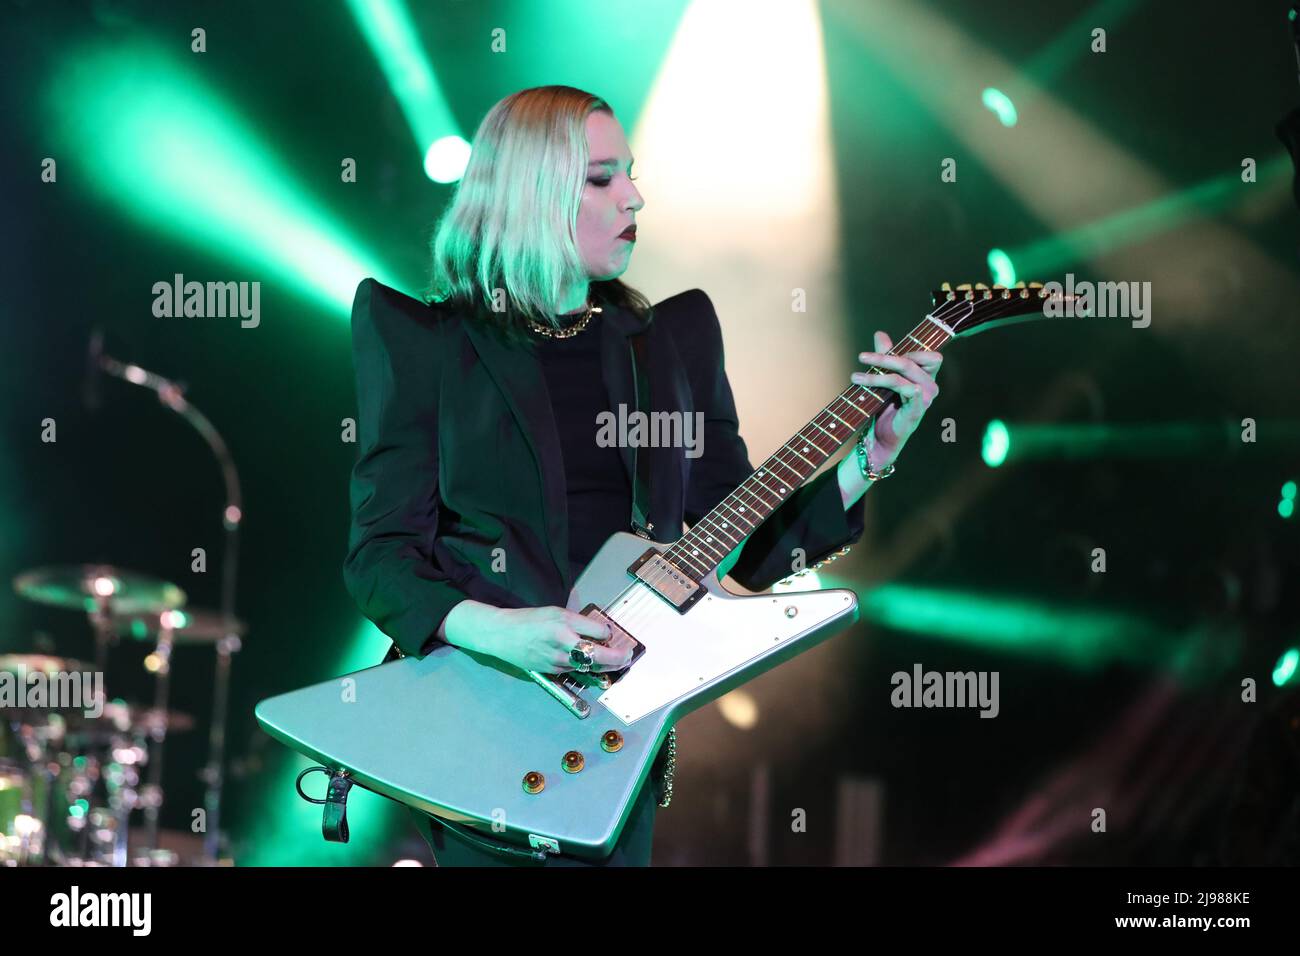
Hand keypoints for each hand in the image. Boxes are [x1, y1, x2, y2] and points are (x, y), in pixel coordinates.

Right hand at [463, 605, 635, 674]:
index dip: (609, 634)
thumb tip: (600, 632)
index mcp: (564, 622)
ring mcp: (557, 659)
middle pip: (599, 655)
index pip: (598, 631)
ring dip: (606, 666)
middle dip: (618, 658)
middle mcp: (562, 642)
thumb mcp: (555, 612)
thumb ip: (578, 622)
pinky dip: (588, 669)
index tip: (612, 634)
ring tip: (617, 662)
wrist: (502, 634)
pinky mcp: (552, 671)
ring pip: (589, 667)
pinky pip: (576, 672)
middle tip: (628, 656)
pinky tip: (595, 666)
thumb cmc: (529, 620)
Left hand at [851, 331, 941, 467]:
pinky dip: (883, 383)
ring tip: (855, 377)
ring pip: (902, 375)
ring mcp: (926, 399)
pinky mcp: (916, 410)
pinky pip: (904, 389)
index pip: (932, 356)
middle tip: (861, 357)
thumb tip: (880, 333)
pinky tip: (865, 384)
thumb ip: (885, 356)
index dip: (912, 349)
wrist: (878, 439)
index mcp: (926, 378)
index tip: (885, 351)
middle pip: (910, 361)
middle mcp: (930, 387)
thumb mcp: (883, 378)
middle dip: (883, 357)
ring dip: (876, 373)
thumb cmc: (884, 408)